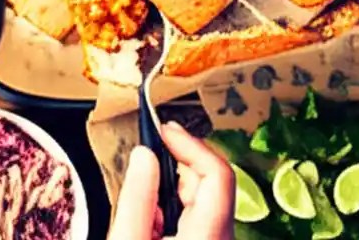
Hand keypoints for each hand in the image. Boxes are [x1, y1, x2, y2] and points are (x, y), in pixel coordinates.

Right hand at [109, 123, 235, 239]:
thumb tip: (143, 156)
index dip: (191, 145)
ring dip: (173, 182)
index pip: (217, 174)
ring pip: (205, 197)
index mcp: (208, 234)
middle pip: (211, 182)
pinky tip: (151, 212)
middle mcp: (221, 238)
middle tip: (150, 142)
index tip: (164, 129)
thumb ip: (137, 198)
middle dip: (178, 159)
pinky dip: (174, 202)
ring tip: (143, 180)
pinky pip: (199, 215)